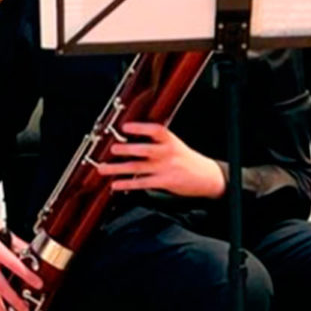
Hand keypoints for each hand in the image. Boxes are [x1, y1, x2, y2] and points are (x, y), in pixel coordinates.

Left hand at [99, 123, 225, 197]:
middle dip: (126, 149)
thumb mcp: (174, 144)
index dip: (140, 128)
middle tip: (112, 148)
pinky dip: (127, 184)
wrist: (207, 176)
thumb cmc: (186, 158)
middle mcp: (167, 153)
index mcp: (170, 141)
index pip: (156, 131)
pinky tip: (115, 185)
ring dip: (118, 168)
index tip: (125, 126)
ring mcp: (165, 168)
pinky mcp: (164, 182)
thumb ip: (156, 141)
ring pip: (138, 168)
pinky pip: (142, 183)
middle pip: (144, 150)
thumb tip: (130, 138)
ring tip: (102, 168)